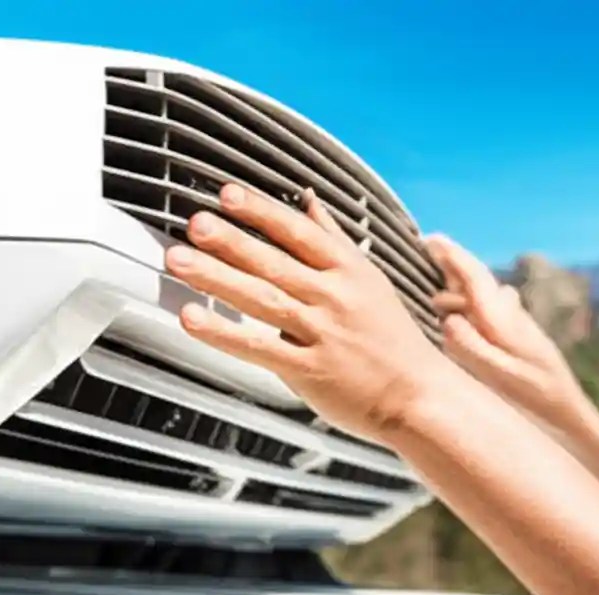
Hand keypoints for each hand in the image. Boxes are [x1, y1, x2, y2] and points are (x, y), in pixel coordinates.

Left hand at [163, 184, 452, 443]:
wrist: (418, 396)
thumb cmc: (392, 339)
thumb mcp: (369, 279)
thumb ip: (332, 239)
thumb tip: (308, 200)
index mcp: (348, 270)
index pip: (298, 232)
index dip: (262, 212)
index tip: (228, 194)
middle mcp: (334, 297)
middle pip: (275, 262)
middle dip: (231, 240)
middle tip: (195, 223)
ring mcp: (322, 333)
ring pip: (263, 299)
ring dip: (218, 278)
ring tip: (180, 260)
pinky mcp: (309, 370)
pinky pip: (260, 348)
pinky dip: (224, 333)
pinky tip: (194, 318)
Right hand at [425, 235, 589, 431]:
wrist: (569, 415)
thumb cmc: (534, 398)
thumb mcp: (498, 374)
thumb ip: (469, 344)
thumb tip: (447, 317)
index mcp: (502, 320)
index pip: (474, 276)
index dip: (451, 255)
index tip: (429, 239)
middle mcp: (511, 315)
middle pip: (477, 281)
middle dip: (451, 271)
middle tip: (426, 266)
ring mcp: (517, 324)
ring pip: (483, 297)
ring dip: (460, 292)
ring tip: (437, 303)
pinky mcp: (520, 336)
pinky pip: (490, 311)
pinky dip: (472, 308)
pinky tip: (465, 324)